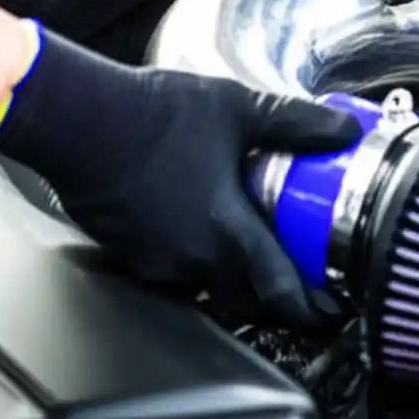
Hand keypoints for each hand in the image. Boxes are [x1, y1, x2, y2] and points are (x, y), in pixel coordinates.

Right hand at [0, 26, 362, 327]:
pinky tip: (200, 224)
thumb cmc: (149, 114)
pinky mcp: (132, 253)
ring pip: (209, 287)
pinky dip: (197, 259)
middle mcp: (191, 256)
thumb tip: (342, 130)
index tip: (329, 309)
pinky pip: (176, 271)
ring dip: (233, 275)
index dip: (310, 307)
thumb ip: (295, 123)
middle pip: (246, 299)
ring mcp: (157, 260)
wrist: (77, 119)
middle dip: (274, 294)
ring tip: (249, 243)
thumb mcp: (237, 108)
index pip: (278, 288)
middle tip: (296, 276)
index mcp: (224, 228)